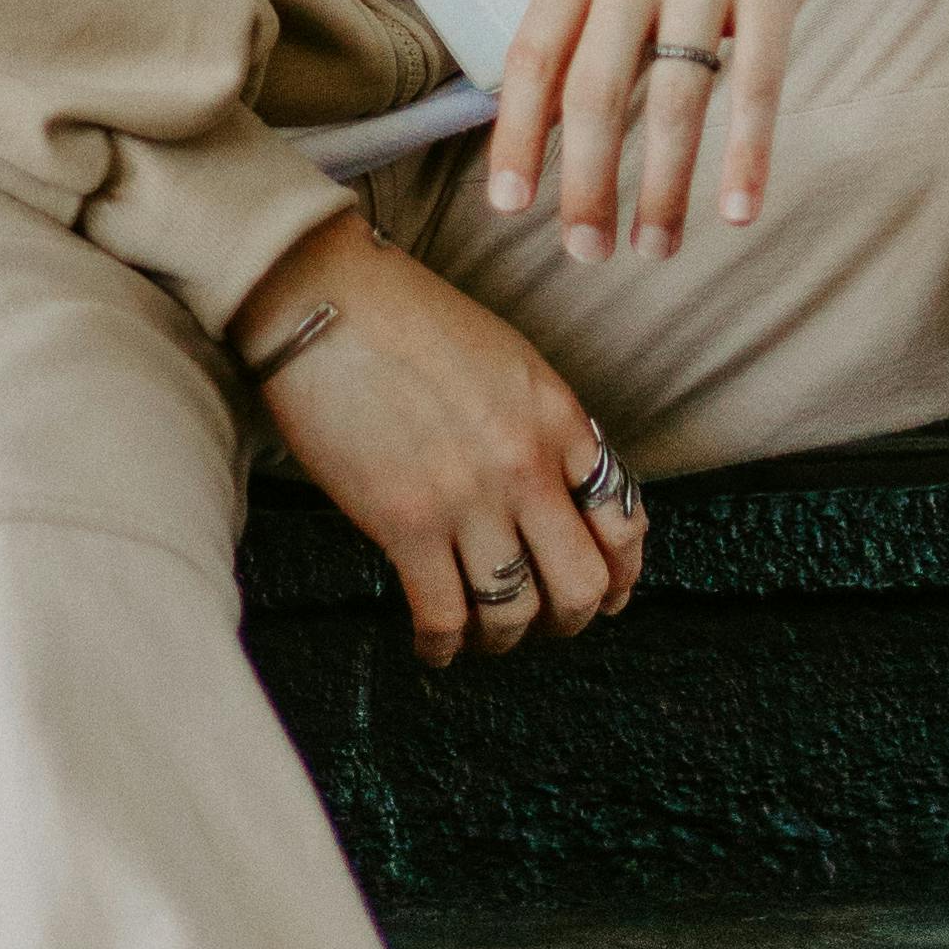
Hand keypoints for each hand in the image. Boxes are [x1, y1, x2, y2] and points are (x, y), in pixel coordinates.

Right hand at [230, 219, 648, 667]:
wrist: (326, 301)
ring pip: (514, 609)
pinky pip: (444, 614)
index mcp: (560, 419)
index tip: (609, 592)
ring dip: (504, 637)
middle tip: (549, 623)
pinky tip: (436, 647)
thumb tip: (561, 492)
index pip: (622, 520)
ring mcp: (468, 498)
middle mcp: (527, 465)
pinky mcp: (405, 523)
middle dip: (571, 618)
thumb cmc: (410, 321)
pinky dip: (444, 646)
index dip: (621, 573)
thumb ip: (545, 426)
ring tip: (486, 636)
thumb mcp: (511, 362)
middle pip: (581, 583)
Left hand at [486, 0, 907, 260]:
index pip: (534, 54)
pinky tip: (739, 206)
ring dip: (661, 188)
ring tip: (656, 247)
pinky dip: (746, 153)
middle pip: (594, 93)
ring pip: (673, 100)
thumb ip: (593, 0)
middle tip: (587, 252)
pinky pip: (757, 80)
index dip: (517, 136)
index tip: (512, 204)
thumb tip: (557, 101)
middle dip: (584, 185)